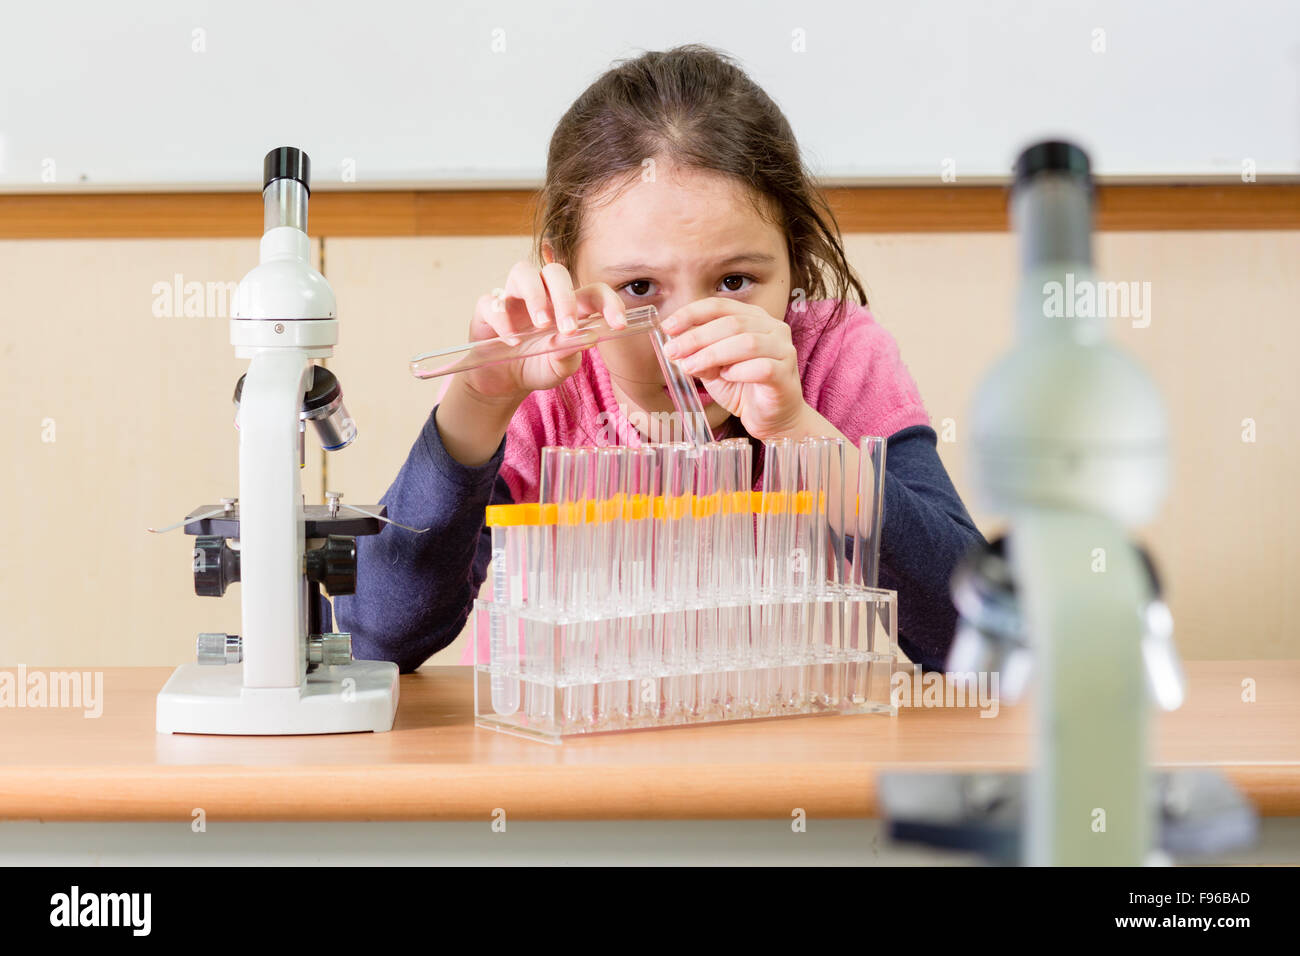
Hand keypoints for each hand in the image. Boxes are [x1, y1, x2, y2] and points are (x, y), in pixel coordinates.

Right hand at [457, 260, 626, 404]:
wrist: (503, 383)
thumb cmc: (535, 367)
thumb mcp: (558, 368)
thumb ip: (570, 353)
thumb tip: (589, 338)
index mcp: (567, 307)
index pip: (592, 292)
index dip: (609, 302)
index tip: (618, 324)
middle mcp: (541, 295)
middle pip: (555, 272)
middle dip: (565, 296)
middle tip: (567, 327)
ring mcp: (513, 299)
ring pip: (522, 271)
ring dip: (535, 295)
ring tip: (540, 324)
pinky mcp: (487, 310)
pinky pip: (491, 301)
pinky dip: (502, 319)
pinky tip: (511, 341)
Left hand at [659, 298, 808, 438]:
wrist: (771, 418)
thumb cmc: (743, 388)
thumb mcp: (713, 369)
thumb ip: (698, 355)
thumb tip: (673, 347)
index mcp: (754, 318)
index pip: (720, 306)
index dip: (692, 314)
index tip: (667, 327)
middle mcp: (773, 328)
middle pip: (732, 323)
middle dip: (697, 337)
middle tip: (673, 351)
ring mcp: (784, 350)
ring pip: (747, 342)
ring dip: (713, 354)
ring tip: (691, 367)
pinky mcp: (785, 375)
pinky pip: (762, 367)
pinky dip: (739, 371)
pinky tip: (726, 377)